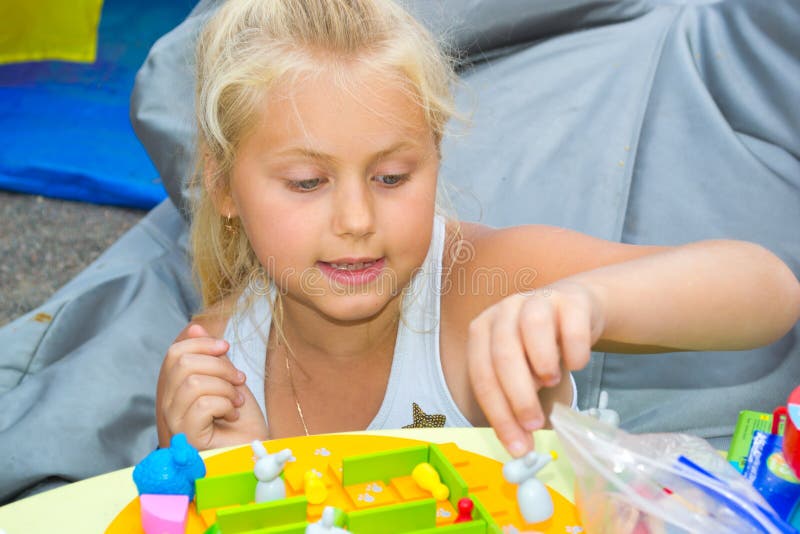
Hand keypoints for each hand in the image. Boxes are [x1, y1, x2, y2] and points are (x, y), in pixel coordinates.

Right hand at [156, 324, 267, 449]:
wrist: (255, 448)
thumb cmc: (240, 417)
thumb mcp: (226, 378)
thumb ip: (211, 356)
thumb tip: (194, 326)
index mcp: (175, 389)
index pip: (174, 354)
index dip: (201, 343)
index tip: (226, 347)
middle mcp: (167, 406)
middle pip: (183, 364)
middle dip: (220, 366)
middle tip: (238, 380)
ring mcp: (174, 423)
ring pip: (193, 383)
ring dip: (225, 387)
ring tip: (236, 400)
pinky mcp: (187, 438)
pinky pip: (203, 406)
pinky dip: (225, 405)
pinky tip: (232, 415)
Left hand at [466, 280, 604, 456]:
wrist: (577, 309)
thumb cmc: (543, 347)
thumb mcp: (524, 373)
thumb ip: (516, 402)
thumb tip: (520, 447)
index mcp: (483, 331)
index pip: (482, 375)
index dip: (498, 414)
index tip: (517, 445)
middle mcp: (504, 311)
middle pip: (503, 355)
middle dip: (518, 398)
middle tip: (534, 424)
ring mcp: (535, 300)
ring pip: (531, 332)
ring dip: (542, 366)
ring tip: (551, 382)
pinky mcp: (569, 298)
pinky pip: (571, 328)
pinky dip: (575, 353)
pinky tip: (576, 363)